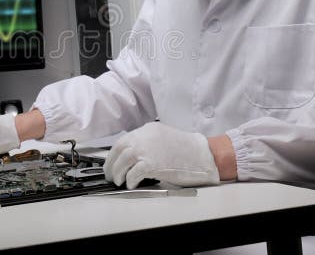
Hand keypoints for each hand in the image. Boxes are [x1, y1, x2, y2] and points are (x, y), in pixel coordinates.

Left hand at [103, 122, 219, 188]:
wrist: (204, 155)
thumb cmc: (188, 150)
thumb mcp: (164, 138)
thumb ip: (148, 142)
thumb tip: (133, 155)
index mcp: (148, 129)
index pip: (123, 140)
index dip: (114, 154)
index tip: (111, 163)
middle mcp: (145, 137)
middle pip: (119, 150)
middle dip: (111, 164)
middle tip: (110, 175)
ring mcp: (148, 150)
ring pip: (123, 161)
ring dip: (118, 173)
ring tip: (119, 181)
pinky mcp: (152, 164)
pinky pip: (133, 172)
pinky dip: (129, 180)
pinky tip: (131, 184)